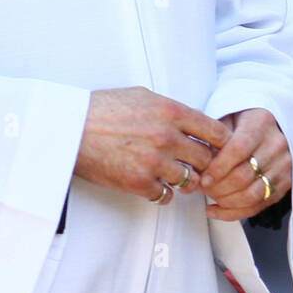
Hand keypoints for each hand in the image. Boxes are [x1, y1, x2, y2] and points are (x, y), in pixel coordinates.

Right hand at [73, 86, 229, 203]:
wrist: (71, 127)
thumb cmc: (104, 108)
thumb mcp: (143, 96)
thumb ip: (171, 109)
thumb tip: (192, 120)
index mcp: (172, 112)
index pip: (216, 131)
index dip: (221, 142)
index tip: (218, 148)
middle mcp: (168, 137)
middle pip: (207, 159)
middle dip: (204, 164)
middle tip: (200, 167)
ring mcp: (154, 162)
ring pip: (189, 181)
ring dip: (185, 181)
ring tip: (177, 177)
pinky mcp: (139, 183)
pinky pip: (166, 196)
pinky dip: (164, 193)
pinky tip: (157, 186)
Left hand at [202, 108, 291, 221]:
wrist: (275, 126)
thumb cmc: (245, 123)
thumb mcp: (230, 118)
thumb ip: (214, 136)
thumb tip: (195, 159)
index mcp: (261, 123)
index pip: (238, 150)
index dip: (218, 168)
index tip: (203, 178)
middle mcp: (277, 144)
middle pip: (244, 176)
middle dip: (218, 187)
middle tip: (200, 189)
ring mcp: (284, 166)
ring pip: (252, 195)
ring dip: (225, 201)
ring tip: (209, 197)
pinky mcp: (285, 184)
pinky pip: (258, 206)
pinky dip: (233, 213)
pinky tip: (215, 209)